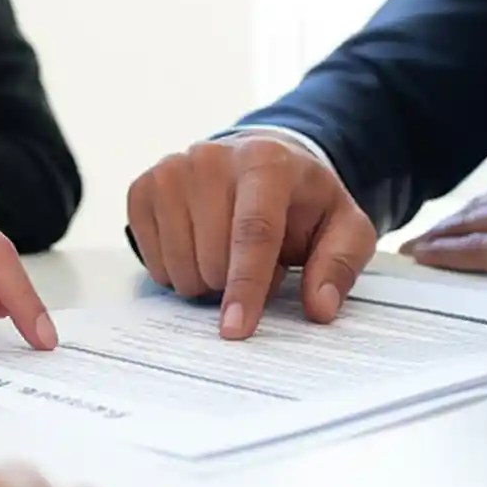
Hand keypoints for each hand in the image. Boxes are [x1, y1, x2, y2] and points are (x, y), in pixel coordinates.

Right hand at [128, 132, 376, 339]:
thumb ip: (339, 265)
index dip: (246, 286)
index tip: (236, 329)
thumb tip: (320, 307)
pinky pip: (153, 262)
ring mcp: (172, 170)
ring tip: (228, 252)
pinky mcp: (144, 188)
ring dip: (207, 280)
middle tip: (259, 263)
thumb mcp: (342, 227)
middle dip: (235, 283)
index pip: (253, 232)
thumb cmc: (301, 201)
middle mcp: (212, 158)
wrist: (259, 162)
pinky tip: (198, 246)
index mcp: (266, 161)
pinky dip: (178, 270)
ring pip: (180, 266)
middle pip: (213, 257)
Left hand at [402, 151, 486, 298]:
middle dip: (452, 222)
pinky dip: (448, 252)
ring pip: (473, 224)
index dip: (482, 208)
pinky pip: (481, 250)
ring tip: (416, 249)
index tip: (461, 218)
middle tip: (424, 238)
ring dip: (441, 236)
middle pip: (485, 205)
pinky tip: (426, 257)